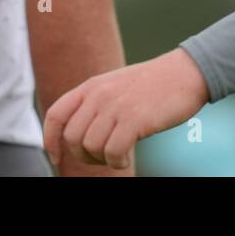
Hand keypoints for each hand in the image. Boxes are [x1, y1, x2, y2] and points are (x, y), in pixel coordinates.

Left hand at [42, 47, 209, 169]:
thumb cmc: (153, 84)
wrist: (185, 73)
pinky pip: (113, 152)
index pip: (55, 114)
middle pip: (72, 138)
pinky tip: (127, 157)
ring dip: (104, 160)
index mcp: (91, 86)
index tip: (55, 157)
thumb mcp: (115, 85)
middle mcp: (98, 95)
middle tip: (103, 156)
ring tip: (120, 155)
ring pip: (91, 147)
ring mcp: (115, 106)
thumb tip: (78, 132)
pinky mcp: (134, 119)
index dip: (50, 140)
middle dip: (84, 156)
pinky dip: (118, 162)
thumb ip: (95, 102)